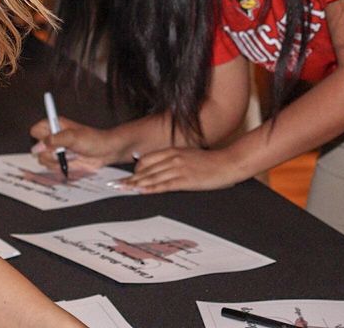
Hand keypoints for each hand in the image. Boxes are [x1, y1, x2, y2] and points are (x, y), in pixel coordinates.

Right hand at [28, 116, 129, 170]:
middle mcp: (53, 137)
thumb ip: (54, 141)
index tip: (50, 142)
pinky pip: (52, 167)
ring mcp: (56, 150)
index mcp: (55, 125)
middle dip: (50, 153)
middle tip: (63, 151)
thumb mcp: (73, 137)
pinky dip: (61, 167)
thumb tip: (37, 147)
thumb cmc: (93, 140)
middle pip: (37, 148)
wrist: (106, 152)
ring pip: (43, 160)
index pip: (35, 130)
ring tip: (71, 156)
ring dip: (56, 161)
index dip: (40, 138)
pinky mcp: (60, 160)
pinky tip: (72, 162)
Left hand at [114, 147, 245, 193]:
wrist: (228, 163)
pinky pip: (163, 185)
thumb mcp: (190, 156)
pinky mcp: (185, 179)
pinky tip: (141, 191)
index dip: (135, 170)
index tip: (126, 177)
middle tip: (115, 186)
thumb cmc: (211, 162)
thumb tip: (163, 169)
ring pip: (151, 177)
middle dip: (130, 178)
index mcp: (174, 151)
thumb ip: (175, 160)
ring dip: (135, 184)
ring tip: (122, 190)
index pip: (147, 159)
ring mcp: (179, 168)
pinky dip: (150, 188)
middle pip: (145, 168)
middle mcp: (173, 158)